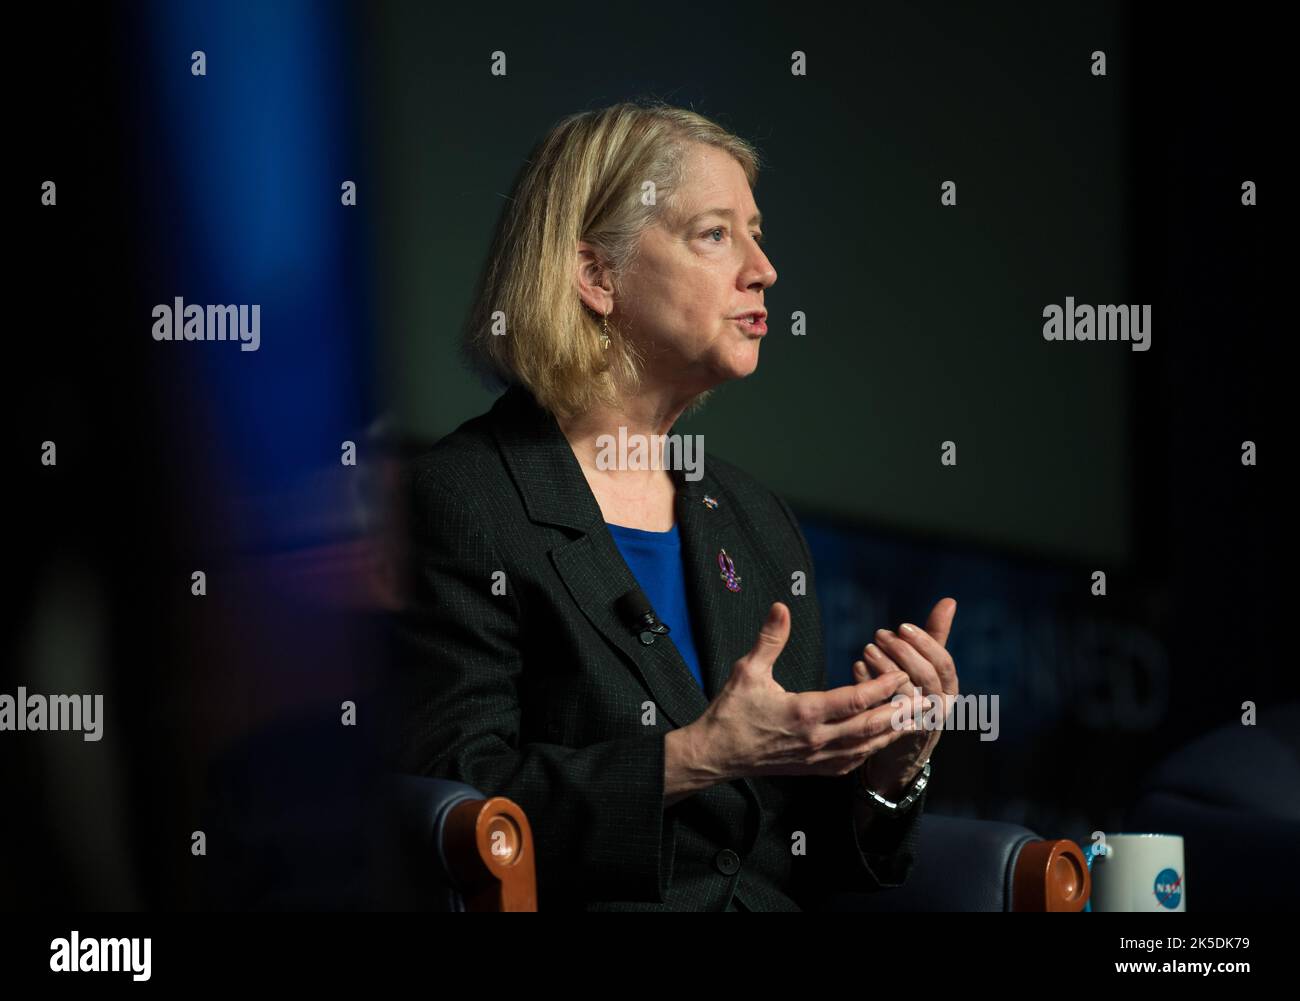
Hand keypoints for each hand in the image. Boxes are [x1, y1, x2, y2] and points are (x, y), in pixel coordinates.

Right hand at [689, 602, 925, 782]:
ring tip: (914, 716)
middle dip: (899, 711)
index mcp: (804, 712)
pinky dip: (872, 749)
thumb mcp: (747, 669)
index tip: (902, 672)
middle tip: (923, 695)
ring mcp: (817, 758)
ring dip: (892, 732)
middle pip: (871, 727)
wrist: (715, 754)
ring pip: (866, 747)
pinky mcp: (814, 769)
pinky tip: (882, 738)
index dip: (883, 686)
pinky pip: (852, 761)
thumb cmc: (731, 711)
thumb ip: (770, 638)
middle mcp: (817, 739)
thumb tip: (781, 606)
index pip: (855, 700)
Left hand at [852, 598, 958, 798]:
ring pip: (903, 694)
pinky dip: (868, 687)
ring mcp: (918, 723)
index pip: (943, 663)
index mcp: (950, 689)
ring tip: (867, 649)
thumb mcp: (928, 665)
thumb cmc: (917, 693)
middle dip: (902, 653)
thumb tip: (949, 601)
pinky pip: (881, 709)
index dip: (924, 643)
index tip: (903, 626)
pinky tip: (856, 667)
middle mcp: (939, 707)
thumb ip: (936, 635)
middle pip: (924, 678)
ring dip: (884, 669)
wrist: (903, 746)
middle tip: (880, 634)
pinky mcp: (894, 734)